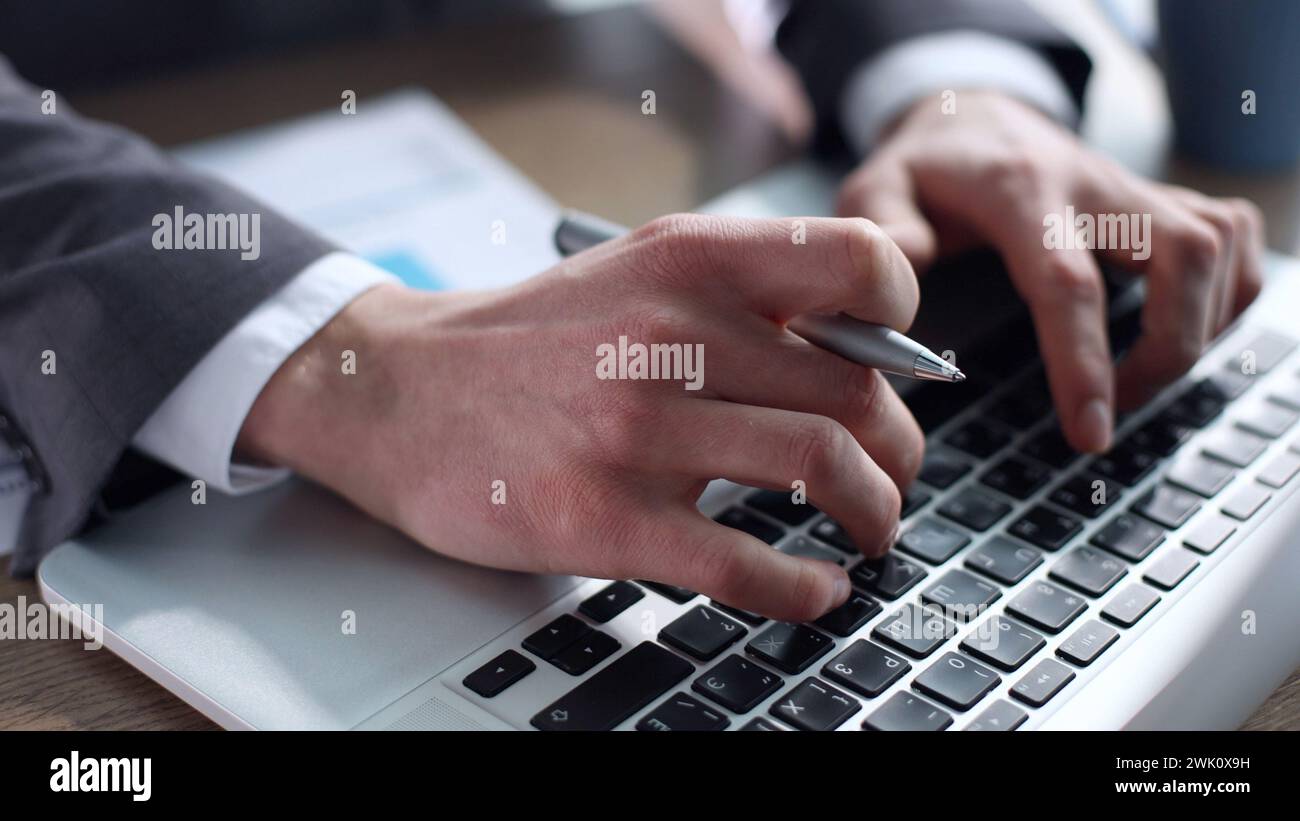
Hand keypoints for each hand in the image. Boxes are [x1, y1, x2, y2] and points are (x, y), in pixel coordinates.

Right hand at [237, 215, 924, 620]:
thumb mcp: (635, 271)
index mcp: (688, 259)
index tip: (902, 368)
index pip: (857, 267)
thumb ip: (741, 297)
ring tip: (870, 530)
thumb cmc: (532, 339)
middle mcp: (669, 332)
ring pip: (820, 470)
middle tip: (893, 475)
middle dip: (899, 451)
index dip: (905, 324)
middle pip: (853, 393)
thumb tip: (865, 355)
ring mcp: (636, 428)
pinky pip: (745, 564)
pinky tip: (815, 589)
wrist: (398, 391)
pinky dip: (804, 587)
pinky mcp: (605, 518)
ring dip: (874, 514)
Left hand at [837, 91, 1263, 452]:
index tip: (1089, 431)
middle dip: (1169, 348)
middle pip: (1181, 258)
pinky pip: (1231, 234)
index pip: (1068, 282)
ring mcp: (1133, 190)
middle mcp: (1092, 185)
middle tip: (1116, 407)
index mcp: (1019, 191)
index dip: (1085, 364)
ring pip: (1218, 244)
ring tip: (1142, 376)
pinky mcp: (1158, 200)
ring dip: (1203, 323)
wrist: (971, 118)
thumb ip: (882, 234)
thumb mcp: (876, 188)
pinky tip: (1187, 325)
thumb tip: (899, 297)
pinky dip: (1230, 286)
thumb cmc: (924, 169)